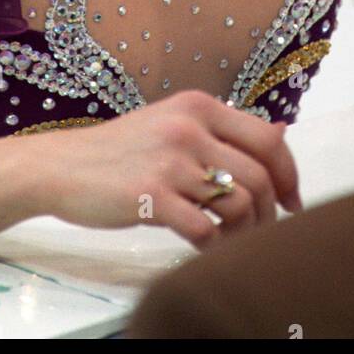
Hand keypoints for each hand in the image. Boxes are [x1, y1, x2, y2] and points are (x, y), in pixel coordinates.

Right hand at [27, 89, 300, 249]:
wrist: (61, 165)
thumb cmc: (119, 151)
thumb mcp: (171, 123)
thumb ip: (220, 131)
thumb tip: (281, 132)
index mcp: (198, 106)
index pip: (268, 138)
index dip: (289, 174)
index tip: (292, 200)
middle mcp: (189, 127)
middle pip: (259, 175)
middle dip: (271, 211)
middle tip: (263, 231)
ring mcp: (171, 161)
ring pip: (239, 203)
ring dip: (244, 232)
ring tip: (230, 241)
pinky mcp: (152, 196)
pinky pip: (205, 229)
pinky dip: (213, 246)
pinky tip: (203, 247)